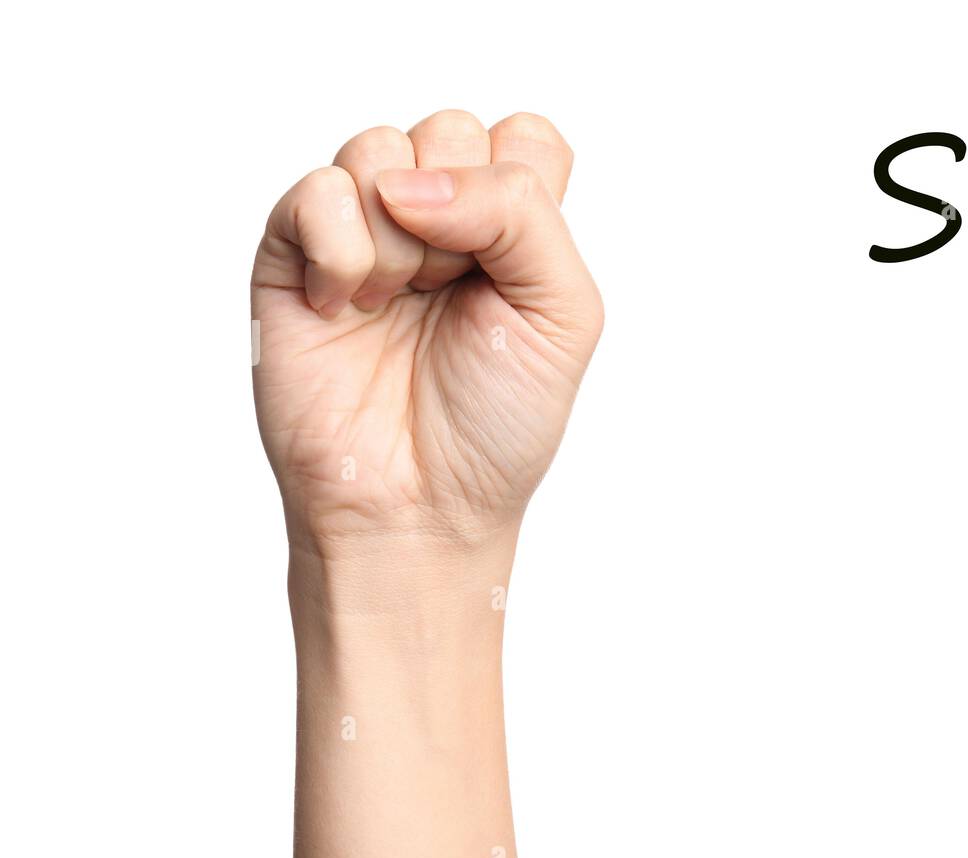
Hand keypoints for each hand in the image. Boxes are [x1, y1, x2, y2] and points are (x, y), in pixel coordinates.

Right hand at [251, 110, 602, 552]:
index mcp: (510, 231)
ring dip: (400, 238)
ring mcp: (365, 234)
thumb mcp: (563, 313)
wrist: (416, 507)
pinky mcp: (294, 257)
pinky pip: (315, 192)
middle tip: (452, 295)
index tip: (509, 269)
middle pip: (448, 129)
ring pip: (378, 148)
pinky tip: (345, 309)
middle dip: (459, 214)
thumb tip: (408, 181)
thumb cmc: (496, 424)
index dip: (518, 188)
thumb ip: (521, 211)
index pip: (523, 138)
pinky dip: (339, 250)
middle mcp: (439, 221)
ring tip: (398, 306)